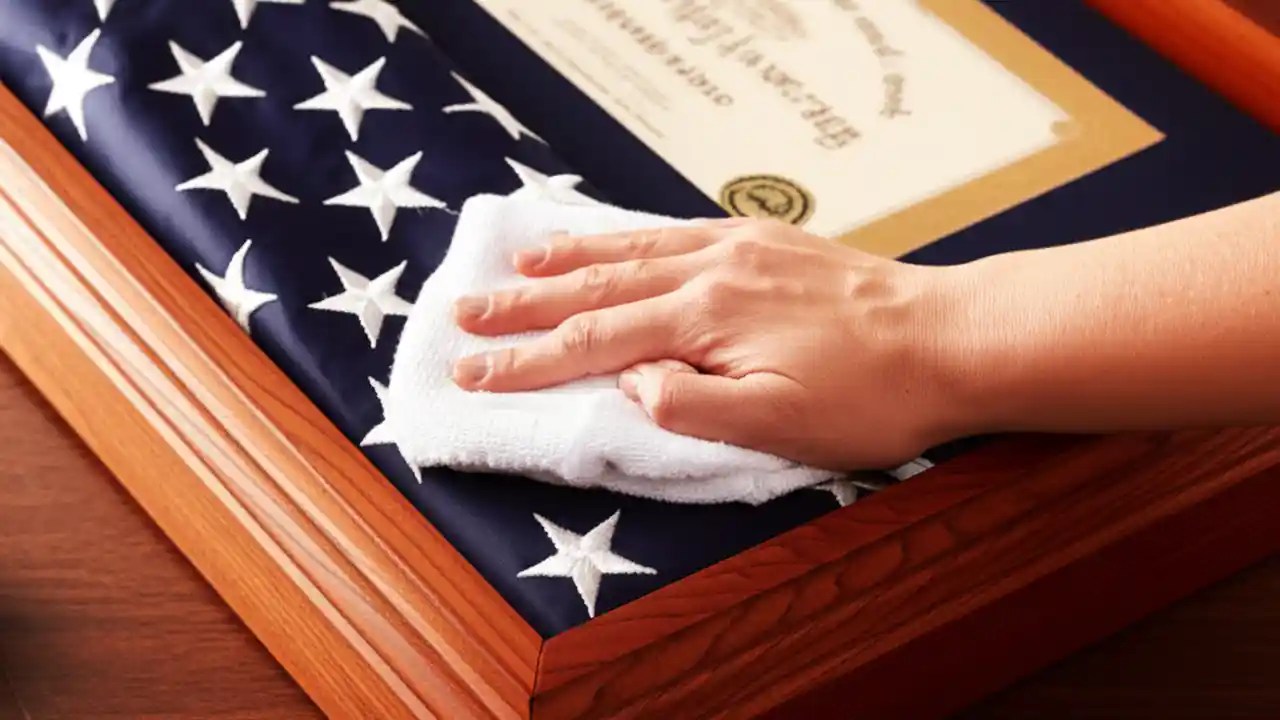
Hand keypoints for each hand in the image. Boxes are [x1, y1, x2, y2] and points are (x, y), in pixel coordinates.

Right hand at [451, 218, 963, 469]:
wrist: (950, 337)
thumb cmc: (872, 396)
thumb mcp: (780, 425)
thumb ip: (691, 405)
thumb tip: (628, 383)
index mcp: (705, 320)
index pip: (593, 344)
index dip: (526, 363)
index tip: (470, 373)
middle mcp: (710, 271)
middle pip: (595, 289)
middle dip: (523, 305)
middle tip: (462, 310)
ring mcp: (737, 247)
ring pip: (629, 251)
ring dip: (565, 259)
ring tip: (515, 261)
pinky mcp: (763, 238)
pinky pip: (673, 231)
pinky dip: (626, 236)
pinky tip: (610, 240)